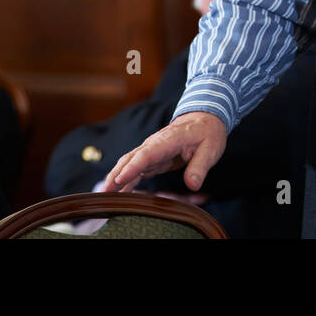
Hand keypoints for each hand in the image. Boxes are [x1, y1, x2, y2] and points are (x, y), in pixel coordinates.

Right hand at [102, 111, 226, 193]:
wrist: (205, 119)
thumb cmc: (208, 133)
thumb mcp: (211, 149)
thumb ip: (200, 167)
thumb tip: (193, 185)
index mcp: (168, 140)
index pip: (147, 154)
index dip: (132, 167)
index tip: (119, 179)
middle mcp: (155, 144)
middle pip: (131, 159)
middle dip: (116, 175)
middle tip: (104, 192)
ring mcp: (152, 150)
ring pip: (129, 163)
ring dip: (116, 178)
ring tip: (105, 195)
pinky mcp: (153, 158)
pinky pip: (136, 168)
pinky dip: (126, 179)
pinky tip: (118, 192)